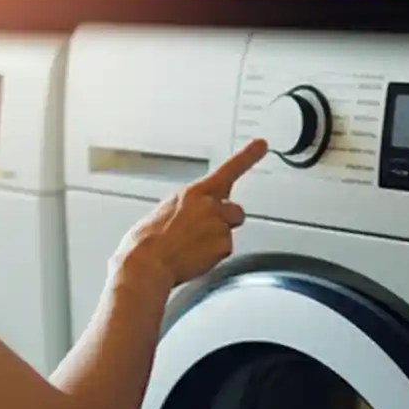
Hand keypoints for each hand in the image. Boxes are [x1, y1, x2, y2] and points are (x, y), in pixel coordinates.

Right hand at [111, 139, 268, 286]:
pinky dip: (212, 257)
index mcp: (191, 193)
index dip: (248, 156)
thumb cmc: (146, 242)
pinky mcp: (224, 244)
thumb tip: (189, 217)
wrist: (146, 264)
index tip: (262, 145)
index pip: (227, 170)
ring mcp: (218, 223)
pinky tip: (194, 258)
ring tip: (192, 247)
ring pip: (229, 230)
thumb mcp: (164, 212)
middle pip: (234, 209)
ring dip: (217, 238)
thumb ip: (185, 209)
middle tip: (204, 233)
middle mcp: (209, 204)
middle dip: (225, 220)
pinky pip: (224, 251)